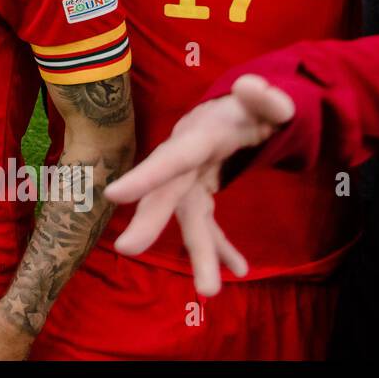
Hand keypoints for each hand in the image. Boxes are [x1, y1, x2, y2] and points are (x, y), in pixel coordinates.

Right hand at [105, 74, 294, 295]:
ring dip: (199, 252)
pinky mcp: (201, 193)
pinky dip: (220, 247)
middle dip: (150, 222)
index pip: (172, 158)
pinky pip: (207, 224)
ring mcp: (192, 180)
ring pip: (189, 218)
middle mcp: (187, 161)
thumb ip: (265, 96)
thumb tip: (249, 86)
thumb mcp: (266, 101)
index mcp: (198, 136)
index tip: (113, 195)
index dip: (145, 176)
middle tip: (129, 250)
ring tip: (209, 291)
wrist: (239, 112)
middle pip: (168, 193)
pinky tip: (239, 268)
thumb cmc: (252, 106)